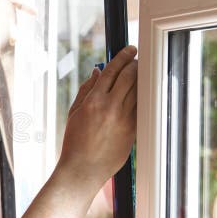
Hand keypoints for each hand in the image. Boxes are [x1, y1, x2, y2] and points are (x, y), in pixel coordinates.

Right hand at [57, 45, 137, 186]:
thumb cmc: (74, 141)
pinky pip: (141, 107)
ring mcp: (124, 119)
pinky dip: (142, 96)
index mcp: (94, 100)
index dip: (123, 56)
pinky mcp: (133, 130)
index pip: (112, 70)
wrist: (83, 169)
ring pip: (139, 90)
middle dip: (135, 64)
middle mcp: (111, 107)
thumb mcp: (74, 112)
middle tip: (137, 59)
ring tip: (141, 73)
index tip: (130, 49)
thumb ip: (86, 89)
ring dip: (141, 78)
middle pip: (130, 76)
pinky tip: (141, 92)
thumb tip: (97, 71)